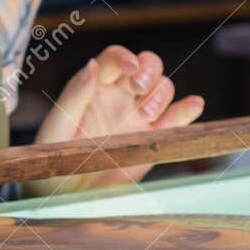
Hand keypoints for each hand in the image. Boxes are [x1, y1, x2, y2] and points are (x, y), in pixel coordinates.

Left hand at [27, 46, 204, 194]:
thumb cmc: (55, 156)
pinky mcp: (153, 138)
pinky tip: (194, 105)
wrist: (68, 193)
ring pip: (163, 89)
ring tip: (146, 115)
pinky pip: (177, 119)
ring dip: (161, 94)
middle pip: (147, 66)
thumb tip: (92, 64)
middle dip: (149, 70)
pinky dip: (188, 110)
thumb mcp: (58, 126)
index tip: (131, 68)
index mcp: (95, 86)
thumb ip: (75, 94)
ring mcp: (139, 116)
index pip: (115, 59)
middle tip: (138, 88)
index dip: (125, 57)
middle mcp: (120, 96)